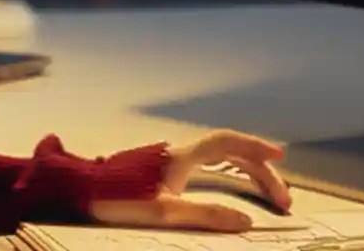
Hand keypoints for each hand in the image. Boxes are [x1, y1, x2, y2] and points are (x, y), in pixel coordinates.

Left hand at [90, 130, 291, 232]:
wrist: (80, 191)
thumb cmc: (117, 199)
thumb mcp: (164, 213)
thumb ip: (206, 215)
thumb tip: (245, 221)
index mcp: (182, 156)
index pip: (227, 142)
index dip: (255, 147)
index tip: (279, 156)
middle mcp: (180, 152)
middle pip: (230, 154)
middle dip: (260, 173)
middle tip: (283, 199)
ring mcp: (172, 160)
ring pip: (220, 161)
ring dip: (247, 176)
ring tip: (269, 197)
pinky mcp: (164, 171)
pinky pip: (207, 169)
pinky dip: (229, 177)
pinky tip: (235, 191)